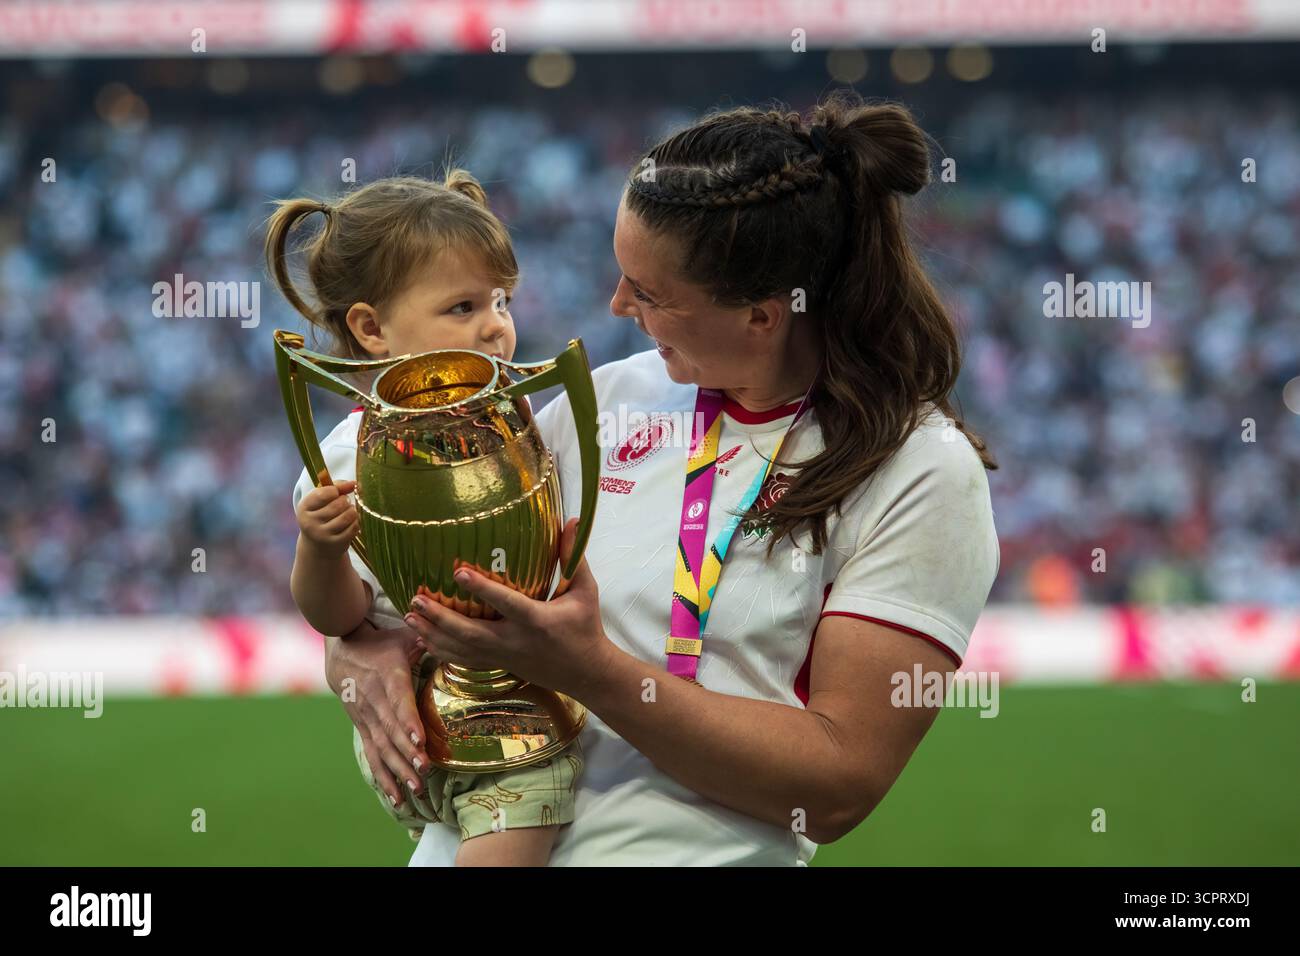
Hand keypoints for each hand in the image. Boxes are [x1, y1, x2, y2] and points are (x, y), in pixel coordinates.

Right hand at [297, 478, 358, 558]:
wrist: (318, 545)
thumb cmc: (321, 514)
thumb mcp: (322, 500)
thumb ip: (337, 487)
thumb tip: (354, 483)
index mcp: (303, 508)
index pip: (323, 494)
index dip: (335, 490)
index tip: (335, 493)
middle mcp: (310, 522)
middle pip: (338, 505)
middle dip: (345, 501)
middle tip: (344, 502)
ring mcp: (322, 535)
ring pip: (348, 516)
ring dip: (353, 511)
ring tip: (349, 510)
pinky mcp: (335, 543)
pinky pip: (354, 527)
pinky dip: (356, 522)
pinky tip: (351, 521)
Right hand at [323, 618, 447, 807]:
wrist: (342, 652)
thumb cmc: (382, 644)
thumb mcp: (402, 638)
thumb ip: (424, 641)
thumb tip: (447, 637)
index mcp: (389, 679)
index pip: (399, 703)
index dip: (408, 722)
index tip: (420, 740)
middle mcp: (376, 702)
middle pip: (392, 732)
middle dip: (408, 754)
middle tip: (425, 772)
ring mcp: (367, 718)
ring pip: (382, 749)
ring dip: (399, 772)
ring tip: (416, 791)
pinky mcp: (363, 729)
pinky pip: (373, 757)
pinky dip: (384, 778)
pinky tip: (397, 799)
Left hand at [402, 517, 613, 699]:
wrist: (585, 672)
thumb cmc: (585, 626)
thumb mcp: (584, 590)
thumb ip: (574, 556)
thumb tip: (572, 521)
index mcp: (537, 620)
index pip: (505, 603)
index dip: (481, 588)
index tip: (457, 572)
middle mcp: (515, 641)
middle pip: (471, 632)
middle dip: (441, 617)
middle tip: (416, 599)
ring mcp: (504, 657)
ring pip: (462, 649)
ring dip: (433, 633)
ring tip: (409, 616)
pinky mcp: (498, 666)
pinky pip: (464, 661)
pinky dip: (441, 651)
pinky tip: (422, 638)